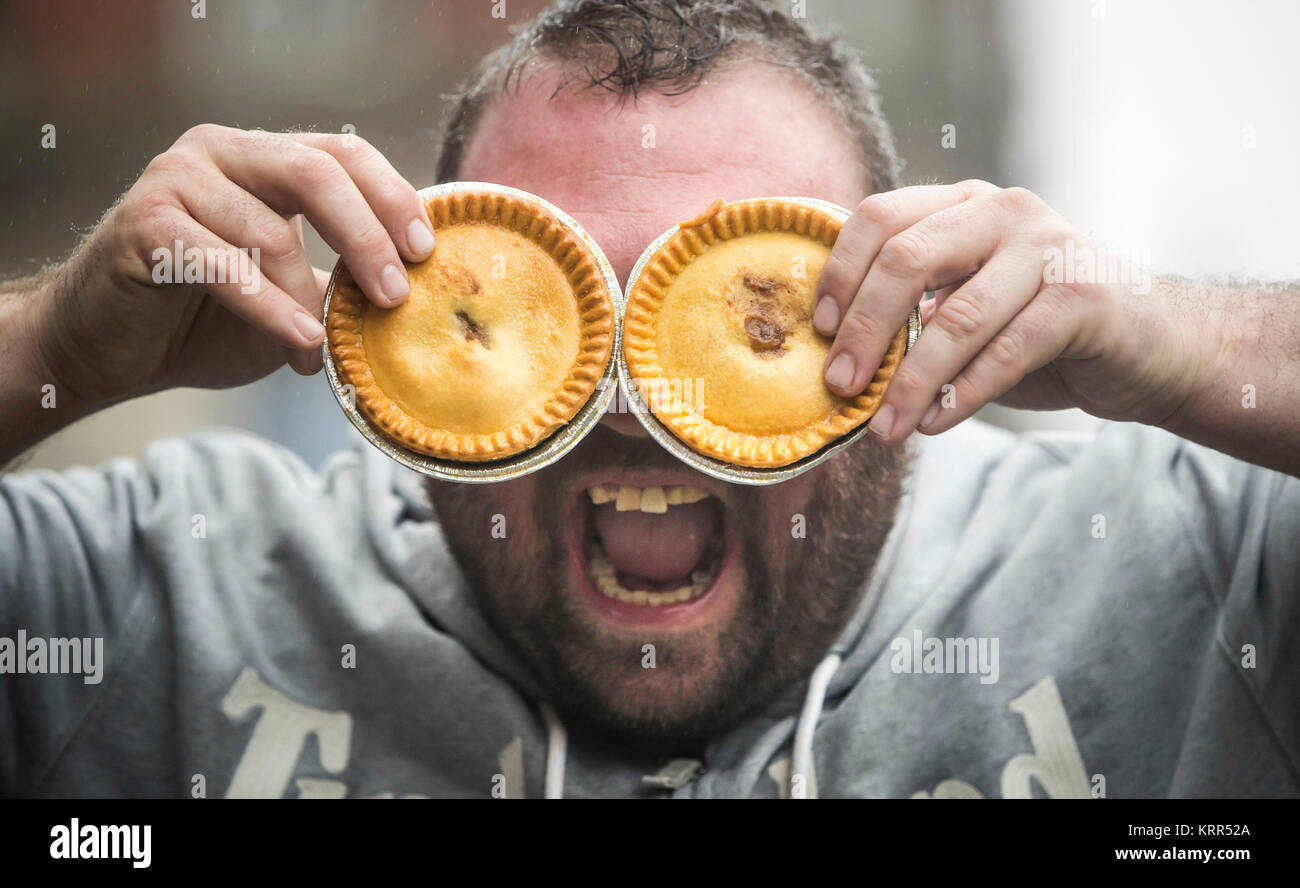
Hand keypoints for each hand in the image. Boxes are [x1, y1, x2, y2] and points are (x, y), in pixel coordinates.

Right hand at [28, 124, 434, 406]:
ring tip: (318, 350)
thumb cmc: (207, 320)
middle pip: (316, 174)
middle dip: (367, 237)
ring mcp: (176, 180)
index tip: (426, 251)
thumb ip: (339, 281)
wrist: (112, 349)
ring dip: (306, 302)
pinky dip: (269, 309)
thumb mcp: (292, 295)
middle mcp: (221, 153)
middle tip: (395, 295)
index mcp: (264, 158)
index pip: (344, 154)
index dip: (392, 197)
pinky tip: (299, 343)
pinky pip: (223, 265)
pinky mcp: (143, 223)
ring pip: (271, 233)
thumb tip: (412, 295)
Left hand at [813, 180, 1195, 441]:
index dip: (840, 273)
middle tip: (840, 387)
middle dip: (865, 331)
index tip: (821, 332)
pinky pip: (1007, 350)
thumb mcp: (965, 306)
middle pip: (907, 260)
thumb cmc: (1037, 330)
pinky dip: (963, 394)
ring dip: (911, 383)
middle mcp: (1003, 210)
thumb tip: (834, 360)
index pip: (879, 217)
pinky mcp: (1083, 296)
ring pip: (957, 317)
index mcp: (962, 203)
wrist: (1148, 345)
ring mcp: (1048, 247)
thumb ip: (912, 311)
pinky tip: (935, 423)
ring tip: (884, 430)